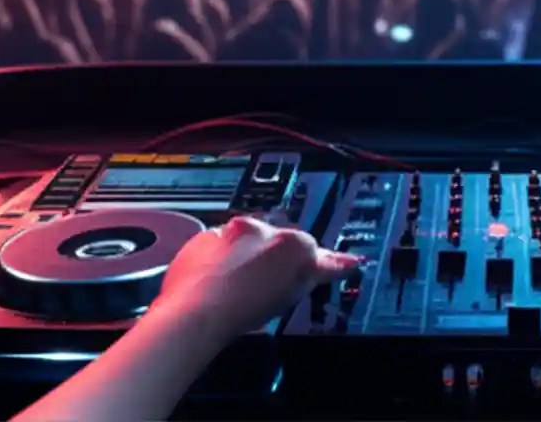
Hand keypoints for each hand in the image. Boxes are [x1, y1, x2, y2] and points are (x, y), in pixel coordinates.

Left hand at [154, 217, 359, 341]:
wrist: (194, 314)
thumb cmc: (245, 309)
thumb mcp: (293, 294)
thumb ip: (320, 271)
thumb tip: (345, 262)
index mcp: (289, 241)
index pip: (309, 246)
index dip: (312, 262)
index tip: (314, 269)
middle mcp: (259, 227)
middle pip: (275, 239)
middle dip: (274, 257)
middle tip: (269, 286)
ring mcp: (227, 232)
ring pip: (245, 239)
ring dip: (247, 256)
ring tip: (242, 289)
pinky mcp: (200, 241)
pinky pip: (216, 245)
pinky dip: (220, 258)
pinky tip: (217, 283)